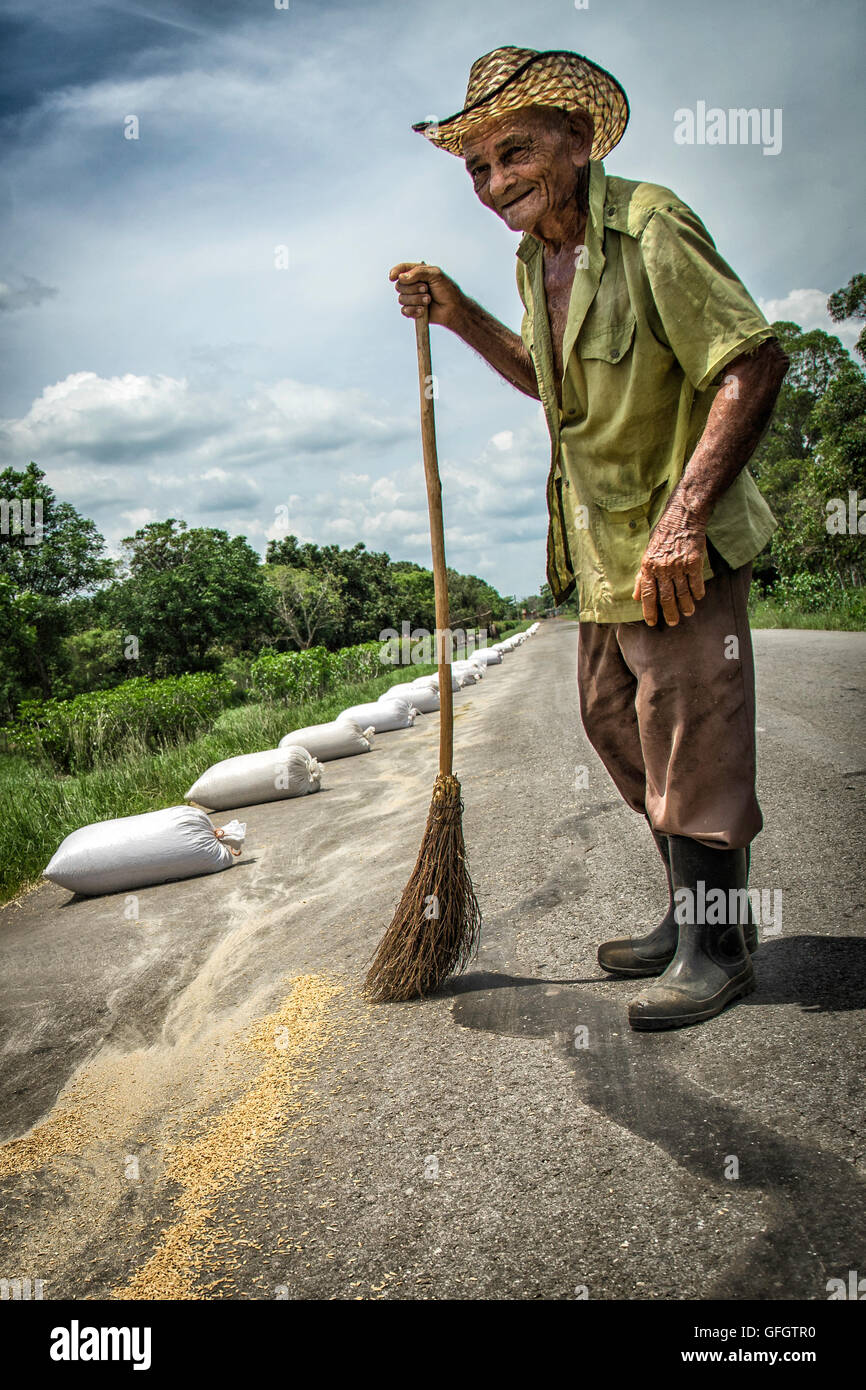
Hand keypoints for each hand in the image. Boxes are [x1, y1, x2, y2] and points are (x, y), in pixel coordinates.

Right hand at [389, 261, 464, 327]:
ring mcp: (412, 298)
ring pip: (401, 299)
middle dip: (413, 288)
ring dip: (416, 300)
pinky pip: (405, 311)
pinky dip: (414, 310)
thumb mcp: (435, 275)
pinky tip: (423, 311)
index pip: (401, 269)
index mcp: (417, 273)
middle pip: (399, 286)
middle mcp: (412, 285)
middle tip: (426, 289)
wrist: (453, 308)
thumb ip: (418, 273)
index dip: (395, 272)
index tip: (393, 277)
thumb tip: (401, 278)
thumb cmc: (447, 290)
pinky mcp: (413, 311)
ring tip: (429, 300)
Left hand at [632, 499, 707, 626]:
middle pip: (666, 597)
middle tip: (673, 622)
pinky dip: (697, 593)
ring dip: (685, 606)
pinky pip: (696, 583)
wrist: (682, 519)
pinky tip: (698, 597)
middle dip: (669, 613)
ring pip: (682, 593)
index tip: (652, 622)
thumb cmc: (662, 538)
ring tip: (688, 612)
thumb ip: (641, 577)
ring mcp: (679, 566)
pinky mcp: (694, 562)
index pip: (647, 594)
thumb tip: (635, 597)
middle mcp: (663, 568)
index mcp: (649, 566)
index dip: (649, 610)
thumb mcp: (647, 555)